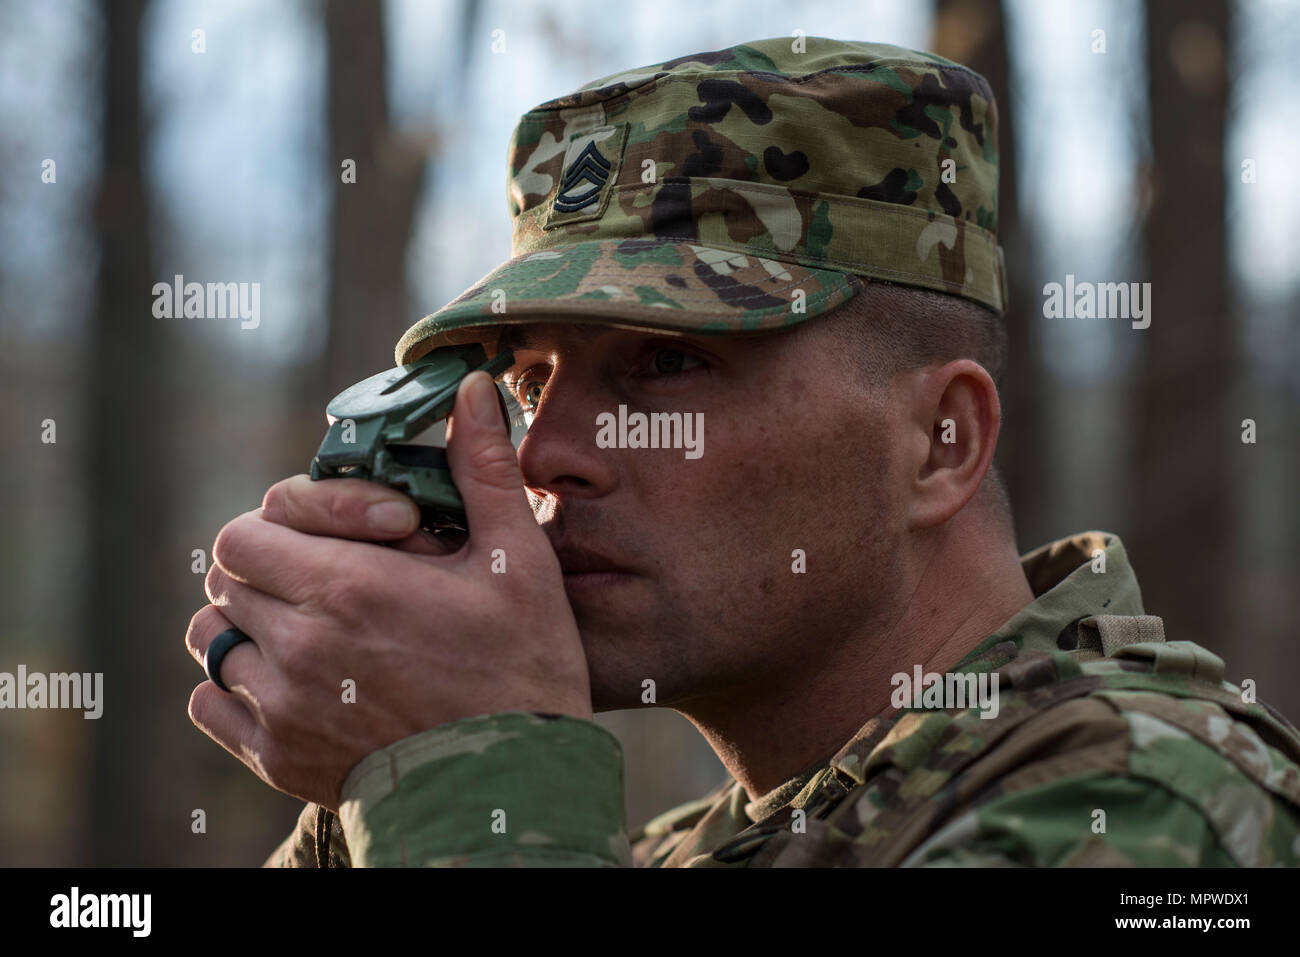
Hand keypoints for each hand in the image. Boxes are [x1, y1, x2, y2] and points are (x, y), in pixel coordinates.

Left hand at [185, 372, 591, 810]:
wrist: (517, 789)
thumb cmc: (525, 670)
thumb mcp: (518, 563)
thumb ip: (482, 470)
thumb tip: (469, 388)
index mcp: (350, 587)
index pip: (249, 530)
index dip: (290, 520)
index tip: (349, 536)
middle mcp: (300, 645)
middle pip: (227, 576)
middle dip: (271, 562)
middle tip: (329, 573)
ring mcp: (283, 707)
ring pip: (212, 637)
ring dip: (248, 619)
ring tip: (309, 624)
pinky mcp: (279, 757)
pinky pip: (210, 704)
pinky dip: (234, 685)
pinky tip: (293, 679)